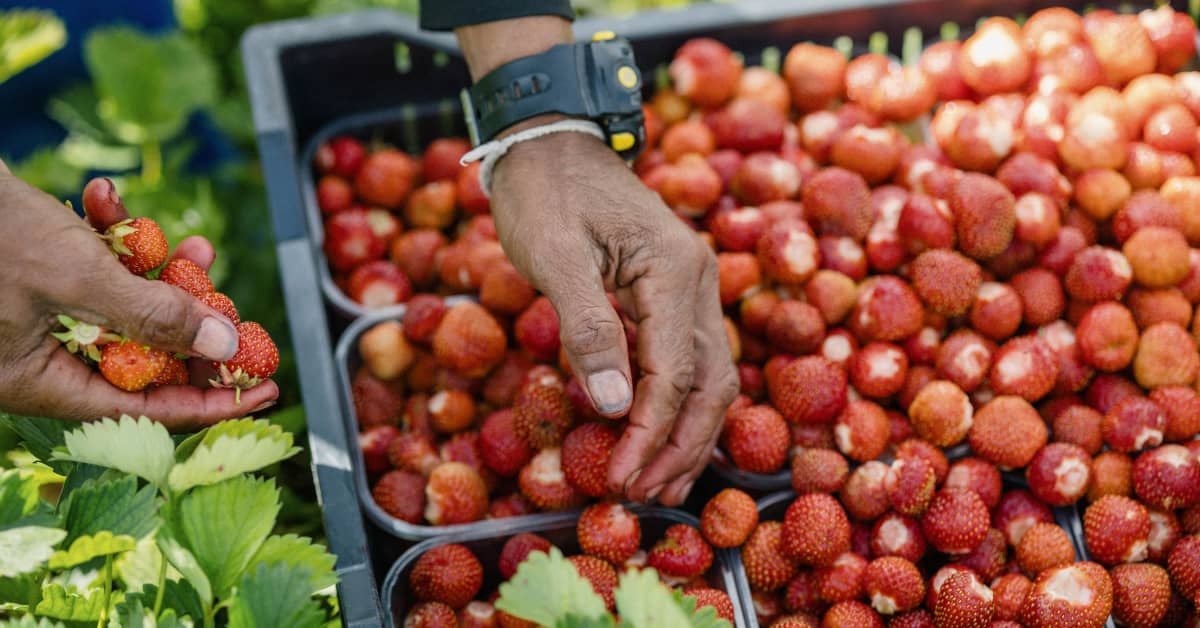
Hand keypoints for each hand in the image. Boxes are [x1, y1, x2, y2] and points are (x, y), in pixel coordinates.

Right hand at [0, 163, 277, 429]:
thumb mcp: (77, 277)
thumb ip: (153, 316)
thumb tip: (224, 346)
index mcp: (37, 382)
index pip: (142, 410)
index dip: (209, 401)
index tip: (264, 390)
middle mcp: (35, 356)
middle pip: (140, 357)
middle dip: (190, 323)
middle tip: (235, 306)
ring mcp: (31, 314)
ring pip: (121, 306)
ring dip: (158, 272)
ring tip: (195, 247)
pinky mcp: (29, 272)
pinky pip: (86, 268)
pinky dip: (107, 237)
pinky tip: (104, 198)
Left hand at [490, 130, 739, 505]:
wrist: (550, 141)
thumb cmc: (544, 192)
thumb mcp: (554, 257)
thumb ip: (587, 329)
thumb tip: (616, 406)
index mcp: (675, 271)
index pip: (674, 374)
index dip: (650, 433)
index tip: (621, 477)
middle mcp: (699, 281)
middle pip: (710, 384)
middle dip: (679, 446)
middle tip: (643, 495)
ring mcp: (692, 288)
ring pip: (709, 377)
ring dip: (687, 434)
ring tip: (659, 485)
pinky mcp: (674, 295)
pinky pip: (689, 360)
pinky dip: (677, 406)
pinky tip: (659, 437)